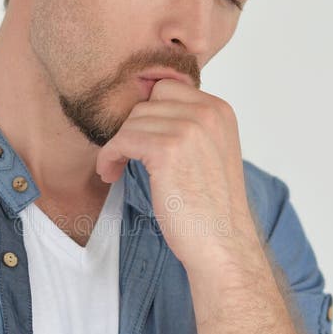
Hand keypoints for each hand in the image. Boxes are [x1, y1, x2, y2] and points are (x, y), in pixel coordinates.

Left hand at [95, 78, 259, 269]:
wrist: (222, 245)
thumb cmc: (212, 210)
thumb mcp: (210, 154)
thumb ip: (191, 127)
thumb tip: (148, 111)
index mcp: (221, 111)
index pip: (168, 88)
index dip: (147, 114)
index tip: (138, 139)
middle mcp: (209, 113)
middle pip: (148, 101)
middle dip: (131, 128)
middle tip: (124, 156)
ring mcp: (190, 129)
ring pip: (132, 120)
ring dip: (118, 145)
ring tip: (116, 169)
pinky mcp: (167, 150)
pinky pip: (122, 139)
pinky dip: (110, 156)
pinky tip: (111, 174)